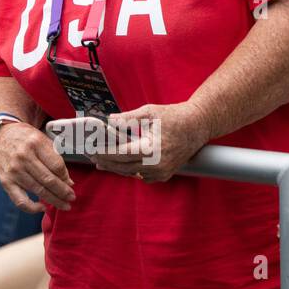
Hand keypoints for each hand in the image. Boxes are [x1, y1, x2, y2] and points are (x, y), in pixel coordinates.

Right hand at [0, 121, 74, 211]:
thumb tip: (67, 181)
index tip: (71, 184)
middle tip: (72, 198)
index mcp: (35, 143)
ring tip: (64, 205)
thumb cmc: (23, 138)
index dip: (66, 177)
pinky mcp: (6, 181)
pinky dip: (32, 208)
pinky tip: (42, 208)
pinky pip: (20, 200)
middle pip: (49, 180)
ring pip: (38, 190)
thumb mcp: (41, 139)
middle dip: (63, 192)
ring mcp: (14, 170)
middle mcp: (23, 157)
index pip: (56, 165)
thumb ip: (55, 158)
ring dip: (54, 200)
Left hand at [91, 102, 209, 183]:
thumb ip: (126, 118)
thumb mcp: (149, 112)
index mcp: (151, 149)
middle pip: (123, 167)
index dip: (104, 153)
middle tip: (91, 156)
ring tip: (100, 162)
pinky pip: (141, 175)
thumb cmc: (174, 116)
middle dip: (106, 161)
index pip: (121, 154)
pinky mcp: (164, 174)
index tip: (91, 150)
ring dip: (116, 167)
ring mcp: (161, 172)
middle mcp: (156, 165)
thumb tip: (108, 121)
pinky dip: (130, 170)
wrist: (198, 125)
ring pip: (131, 172)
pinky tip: (118, 164)